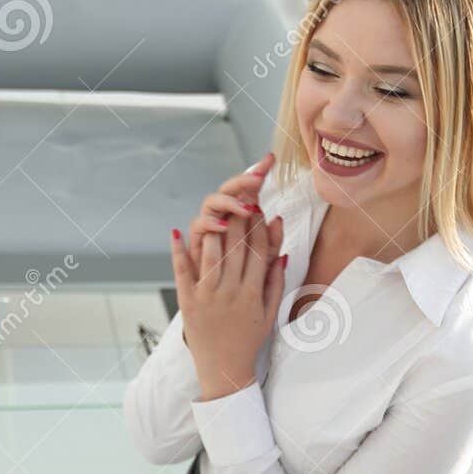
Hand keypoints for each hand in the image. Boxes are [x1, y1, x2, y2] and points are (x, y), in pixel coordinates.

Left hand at [170, 208, 285, 401]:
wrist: (224, 370)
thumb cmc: (249, 340)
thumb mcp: (270, 312)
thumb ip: (276, 281)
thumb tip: (282, 250)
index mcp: (253, 293)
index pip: (258, 251)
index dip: (259, 226)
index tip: (259, 207)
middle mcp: (230, 292)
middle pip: (236, 247)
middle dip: (239, 218)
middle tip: (239, 196)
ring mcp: (208, 296)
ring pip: (212, 253)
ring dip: (214, 227)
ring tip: (215, 206)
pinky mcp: (188, 303)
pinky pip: (182, 272)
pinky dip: (178, 251)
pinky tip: (175, 231)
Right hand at [184, 151, 274, 281]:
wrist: (222, 314)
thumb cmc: (242, 287)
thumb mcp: (262, 266)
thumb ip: (271, 245)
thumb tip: (277, 220)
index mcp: (241, 219)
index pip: (249, 189)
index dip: (258, 172)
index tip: (270, 159)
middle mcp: (222, 220)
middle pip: (229, 190)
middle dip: (243, 180)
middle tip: (258, 176)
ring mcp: (207, 232)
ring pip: (211, 203)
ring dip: (227, 203)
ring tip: (245, 208)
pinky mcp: (194, 247)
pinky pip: (195, 228)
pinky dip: (203, 226)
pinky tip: (216, 227)